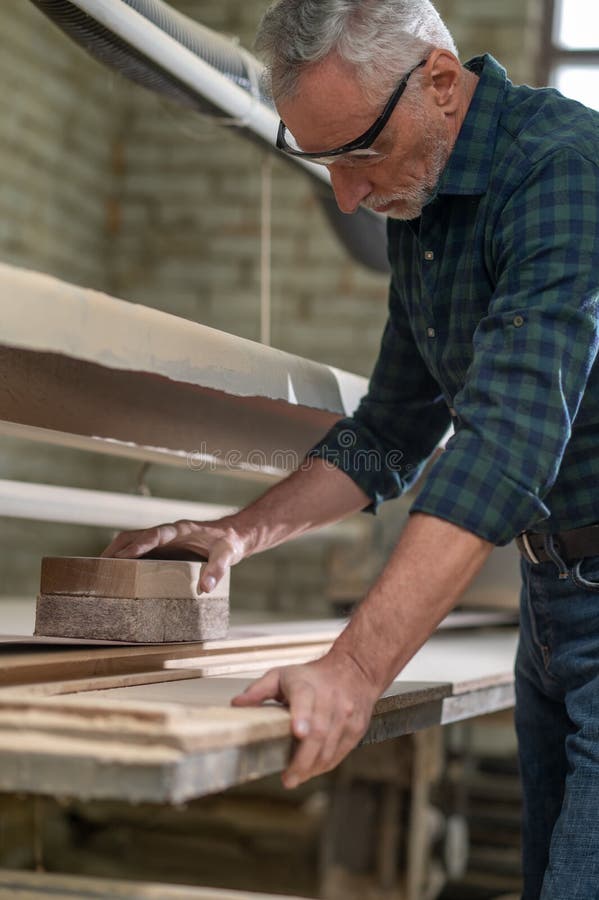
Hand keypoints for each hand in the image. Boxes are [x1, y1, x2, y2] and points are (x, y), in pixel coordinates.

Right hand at [101, 518, 248, 593]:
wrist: (234, 536)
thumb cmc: (229, 543)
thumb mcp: (228, 554)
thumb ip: (217, 569)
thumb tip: (205, 587)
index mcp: (182, 529)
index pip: (156, 534)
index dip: (140, 544)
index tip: (123, 556)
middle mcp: (168, 533)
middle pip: (136, 536)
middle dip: (117, 550)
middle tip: (100, 567)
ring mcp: (163, 541)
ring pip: (132, 542)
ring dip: (116, 554)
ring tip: (99, 572)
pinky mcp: (162, 549)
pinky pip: (139, 552)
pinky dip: (125, 560)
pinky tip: (116, 575)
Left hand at [231, 650, 378, 787]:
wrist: (354, 670)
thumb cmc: (312, 675)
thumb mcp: (282, 675)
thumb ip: (259, 690)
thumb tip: (236, 704)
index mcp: (307, 685)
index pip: (305, 699)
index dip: (302, 716)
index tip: (298, 732)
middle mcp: (330, 699)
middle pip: (319, 732)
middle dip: (303, 759)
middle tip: (289, 778)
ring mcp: (346, 714)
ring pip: (330, 747)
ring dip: (312, 767)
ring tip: (295, 777)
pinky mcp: (356, 728)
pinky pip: (340, 752)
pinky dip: (325, 765)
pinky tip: (312, 769)